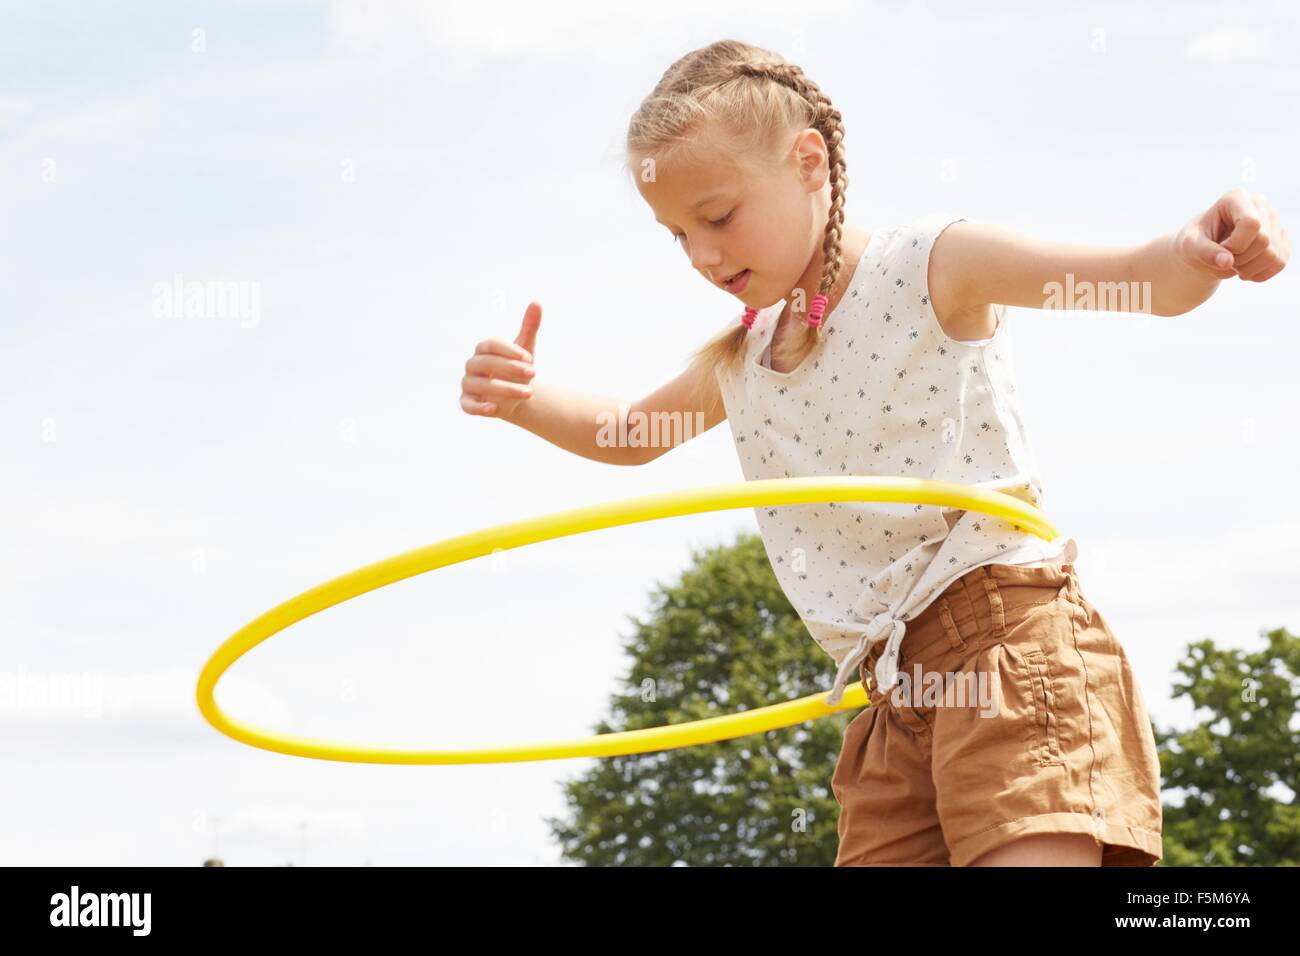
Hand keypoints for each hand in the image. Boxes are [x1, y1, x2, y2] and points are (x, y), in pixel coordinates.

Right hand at [460, 302, 539, 419]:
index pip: (490, 344)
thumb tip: (537, 302)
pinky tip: (494, 409)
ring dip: (505, 389)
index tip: (529, 358)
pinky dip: (478, 408)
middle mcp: (472, 365)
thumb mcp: (525, 348)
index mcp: (483, 349)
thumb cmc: (518, 369)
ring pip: (480, 385)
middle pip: (486, 363)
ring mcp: (468, 384)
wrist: (516, 396)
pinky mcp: (467, 403)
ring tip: (529, 392)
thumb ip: (529, 327)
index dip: (509, 350)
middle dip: (510, 368)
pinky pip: (467, 405)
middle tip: (534, 373)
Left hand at [1176, 188, 1289, 281]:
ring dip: (1249, 269)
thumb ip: (1205, 252)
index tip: (1220, 248)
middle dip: (1240, 259)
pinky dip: (1260, 274)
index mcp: (1237, 198)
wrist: (1204, 248)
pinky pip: (1279, 263)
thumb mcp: (1190, 246)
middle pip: (1264, 241)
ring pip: (1274, 255)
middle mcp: (1260, 204)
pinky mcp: (1280, 238)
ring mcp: (1274, 221)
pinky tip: (1245, 270)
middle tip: (1224, 259)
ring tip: (1233, 264)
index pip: (1252, 224)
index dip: (1236, 245)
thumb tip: (1227, 262)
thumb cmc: (1195, 242)